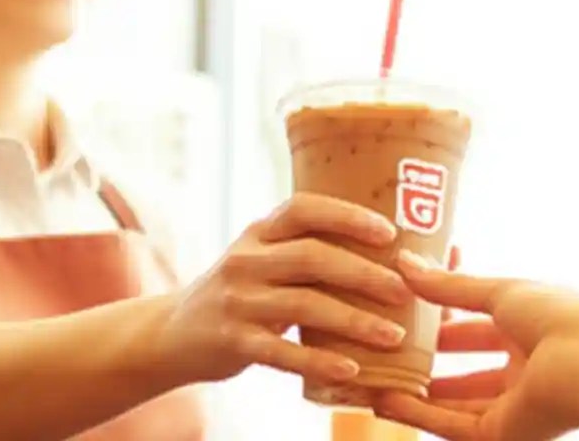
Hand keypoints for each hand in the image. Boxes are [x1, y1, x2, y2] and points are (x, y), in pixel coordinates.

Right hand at [156, 193, 414, 384]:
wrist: (174, 333)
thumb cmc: (243, 293)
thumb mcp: (262, 260)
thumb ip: (310, 253)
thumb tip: (392, 257)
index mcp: (258, 233)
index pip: (302, 209)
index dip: (347, 216)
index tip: (389, 233)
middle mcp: (245, 260)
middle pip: (311, 257)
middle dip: (364, 273)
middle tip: (404, 291)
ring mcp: (237, 301)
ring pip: (304, 305)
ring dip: (354, 321)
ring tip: (394, 335)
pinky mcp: (233, 341)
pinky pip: (282, 353)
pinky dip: (320, 362)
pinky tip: (352, 369)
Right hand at [373, 253, 578, 440]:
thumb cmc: (559, 317)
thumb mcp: (497, 292)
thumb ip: (450, 286)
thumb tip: (405, 263)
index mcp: (532, 331)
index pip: (480, 330)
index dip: (444, 325)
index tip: (407, 316)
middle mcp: (527, 370)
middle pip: (469, 373)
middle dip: (431, 366)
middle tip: (389, 356)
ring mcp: (516, 405)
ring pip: (456, 404)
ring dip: (417, 396)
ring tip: (376, 384)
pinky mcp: (504, 434)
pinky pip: (454, 426)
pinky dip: (420, 416)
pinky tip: (387, 402)